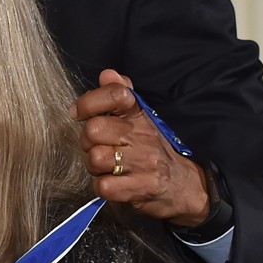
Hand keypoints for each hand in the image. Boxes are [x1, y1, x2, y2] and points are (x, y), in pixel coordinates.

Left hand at [70, 69, 210, 225]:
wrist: (184, 184)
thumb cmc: (154, 149)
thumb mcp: (142, 118)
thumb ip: (122, 93)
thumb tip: (107, 74)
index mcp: (140, 115)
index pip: (115, 94)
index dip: (89, 102)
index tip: (78, 113)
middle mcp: (142, 135)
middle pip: (94, 130)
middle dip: (87, 142)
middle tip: (98, 147)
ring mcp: (142, 162)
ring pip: (95, 158)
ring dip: (94, 166)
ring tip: (107, 167)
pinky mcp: (140, 188)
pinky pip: (103, 186)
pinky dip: (102, 187)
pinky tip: (113, 184)